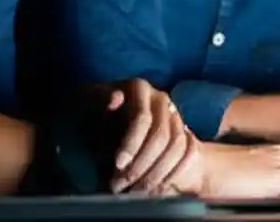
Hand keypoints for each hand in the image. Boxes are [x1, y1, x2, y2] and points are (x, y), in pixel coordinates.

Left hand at [100, 79, 200, 194]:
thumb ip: (100, 107)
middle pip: (161, 136)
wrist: (115, 122)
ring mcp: (174, 115)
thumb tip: (114, 98)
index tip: (118, 165)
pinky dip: (171, 175)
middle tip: (121, 184)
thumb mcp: (92, 111)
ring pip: (176, 147)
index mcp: (138, 88)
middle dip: (141, 165)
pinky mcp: (185, 132)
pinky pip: (187, 155)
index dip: (131, 144)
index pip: (142, 119)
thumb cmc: (97, 116)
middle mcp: (160, 99)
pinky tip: (154, 189)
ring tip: (135, 191)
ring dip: (155, 174)